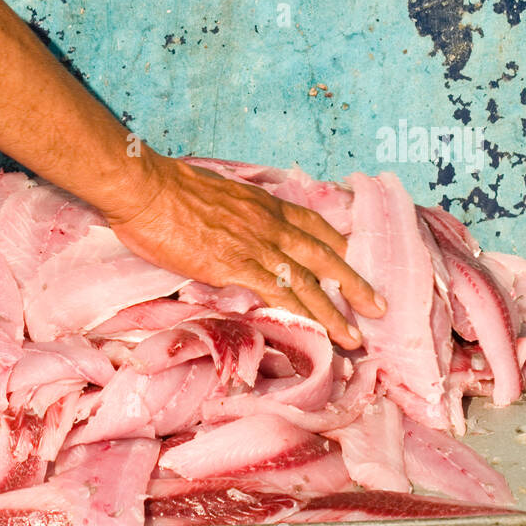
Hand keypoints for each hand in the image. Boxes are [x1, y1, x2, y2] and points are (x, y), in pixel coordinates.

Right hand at [106, 155, 384, 350]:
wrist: (146, 188)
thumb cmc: (168, 189)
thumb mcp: (213, 192)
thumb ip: (233, 212)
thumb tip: (233, 225)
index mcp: (263, 204)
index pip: (313, 226)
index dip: (338, 245)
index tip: (356, 261)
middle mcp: (268, 224)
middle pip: (323, 255)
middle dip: (353, 282)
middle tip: (379, 305)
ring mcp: (255, 245)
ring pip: (307, 282)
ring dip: (334, 312)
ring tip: (355, 337)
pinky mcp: (236, 266)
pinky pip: (278, 295)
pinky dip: (301, 316)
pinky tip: (315, 335)